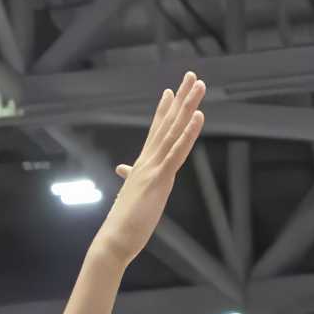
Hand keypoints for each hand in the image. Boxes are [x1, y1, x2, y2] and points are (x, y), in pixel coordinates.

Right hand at [92, 71, 206, 266]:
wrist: (115, 238)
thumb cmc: (124, 220)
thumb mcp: (131, 194)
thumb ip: (130, 178)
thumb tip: (123, 168)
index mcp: (144, 163)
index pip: (156, 130)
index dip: (164, 109)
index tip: (172, 90)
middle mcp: (148, 159)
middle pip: (167, 123)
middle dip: (181, 98)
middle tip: (192, 75)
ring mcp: (154, 166)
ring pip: (174, 130)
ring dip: (188, 107)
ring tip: (199, 86)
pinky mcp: (160, 178)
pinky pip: (177, 151)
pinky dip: (188, 133)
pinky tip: (198, 117)